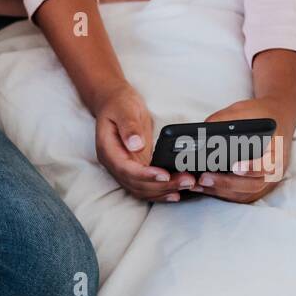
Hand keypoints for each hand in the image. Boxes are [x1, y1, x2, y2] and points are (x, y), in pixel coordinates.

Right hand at [91, 83, 191, 202]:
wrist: (114, 103)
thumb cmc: (119, 104)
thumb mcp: (124, 109)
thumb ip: (129, 126)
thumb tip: (135, 144)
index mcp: (108, 150)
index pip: (126, 170)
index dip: (145, 176)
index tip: (165, 175)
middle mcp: (114, 164)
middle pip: (136, 184)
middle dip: (161, 186)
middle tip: (186, 181)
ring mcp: (124, 168)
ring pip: (141, 189)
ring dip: (163, 191)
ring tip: (186, 186)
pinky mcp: (134, 168)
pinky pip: (145, 186)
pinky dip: (160, 191)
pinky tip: (176, 192)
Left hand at [192, 98, 293, 203]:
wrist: (277, 118)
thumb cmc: (260, 114)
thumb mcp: (244, 110)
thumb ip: (224, 120)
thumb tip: (202, 132)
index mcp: (277, 151)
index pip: (267, 165)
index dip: (251, 168)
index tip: (234, 167)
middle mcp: (275, 170)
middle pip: (252, 185)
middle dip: (226, 183)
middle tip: (204, 178)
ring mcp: (267, 181)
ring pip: (244, 194)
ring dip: (220, 190)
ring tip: (198, 183)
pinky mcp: (257, 187)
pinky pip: (239, 195)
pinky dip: (221, 193)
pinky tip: (204, 187)